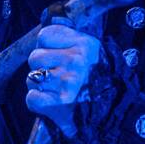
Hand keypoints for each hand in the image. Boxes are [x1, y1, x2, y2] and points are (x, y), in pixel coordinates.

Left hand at [25, 23, 102, 137]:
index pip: (44, 35)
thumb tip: (47, 29)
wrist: (113, 114)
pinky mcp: (59, 103)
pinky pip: (31, 97)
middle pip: (34, 57)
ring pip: (31, 78)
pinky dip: (37, 102)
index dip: (46, 47)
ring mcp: (67, 82)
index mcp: (85, 45)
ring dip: (39, 86)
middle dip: (41, 68)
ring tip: (55, 91)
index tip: (56, 56)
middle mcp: (76, 61)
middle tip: (55, 77)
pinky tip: (51, 103)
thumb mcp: (95, 53)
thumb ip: (72, 40)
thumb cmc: (99, 82)